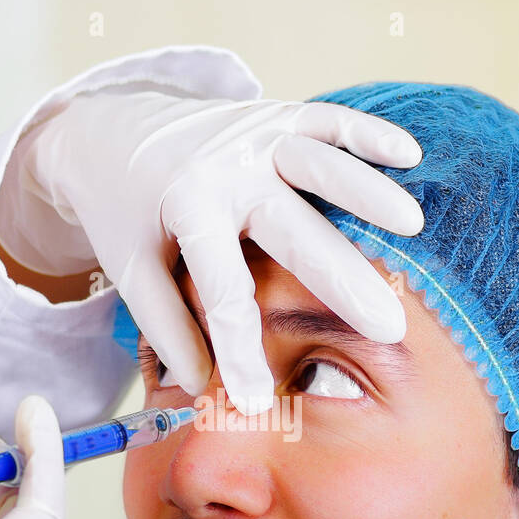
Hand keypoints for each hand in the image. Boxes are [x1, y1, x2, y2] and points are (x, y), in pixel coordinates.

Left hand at [0, 91, 424, 414]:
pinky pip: (327, 119)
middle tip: (390, 327)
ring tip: (410, 226)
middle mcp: (226, 168)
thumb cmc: (125, 210)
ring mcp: (255, 137)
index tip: (258, 402)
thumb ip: (168, 326)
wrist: (108, 128)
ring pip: (319, 163)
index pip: (225, 290)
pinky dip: (367, 132)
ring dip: (367, 191)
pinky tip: (408, 153)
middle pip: (292, 230)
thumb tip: (202, 389)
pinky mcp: (275, 116)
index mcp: (186, 208)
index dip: (240, 350)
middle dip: (343, 280)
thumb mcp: (131, 269)